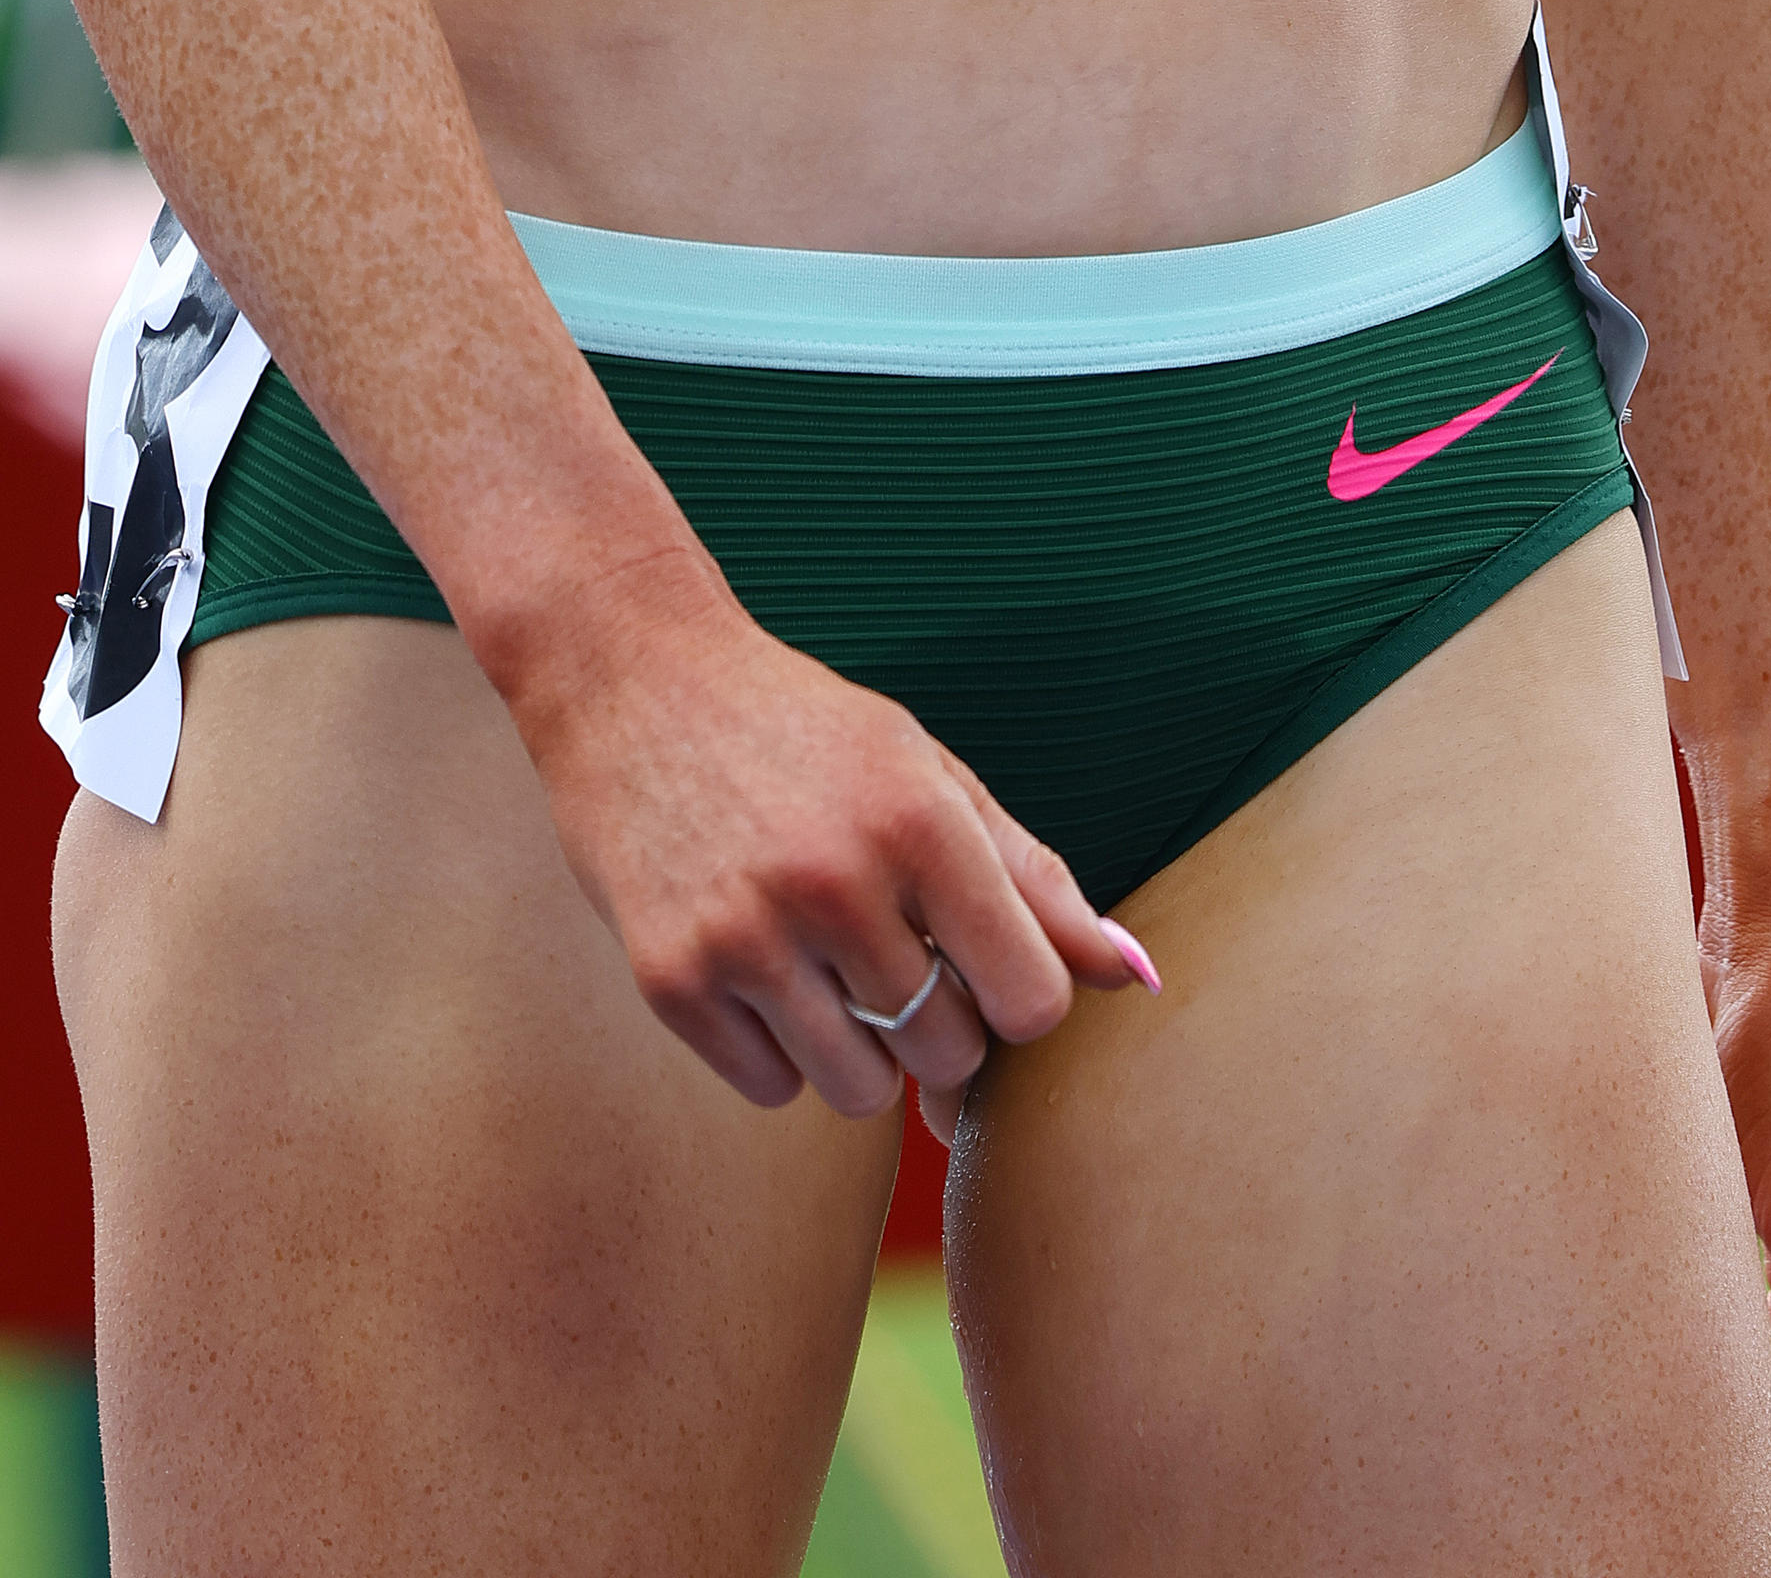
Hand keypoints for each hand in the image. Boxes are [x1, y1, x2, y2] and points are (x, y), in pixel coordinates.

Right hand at [507, 542, 1157, 1127]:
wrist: (633, 677)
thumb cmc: (803, 731)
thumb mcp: (927, 774)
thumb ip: (1033, 878)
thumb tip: (1137, 976)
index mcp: (919, 820)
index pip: (1032, 1000)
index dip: (1019, 997)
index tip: (984, 964)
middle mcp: (836, 881)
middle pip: (948, 1054)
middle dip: (938, 1025)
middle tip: (894, 955)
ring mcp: (745, 936)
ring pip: (862, 1094)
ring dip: (861, 1051)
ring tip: (829, 965)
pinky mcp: (670, 980)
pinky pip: (772, 1091)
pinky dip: (780, 1053)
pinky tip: (760, 968)